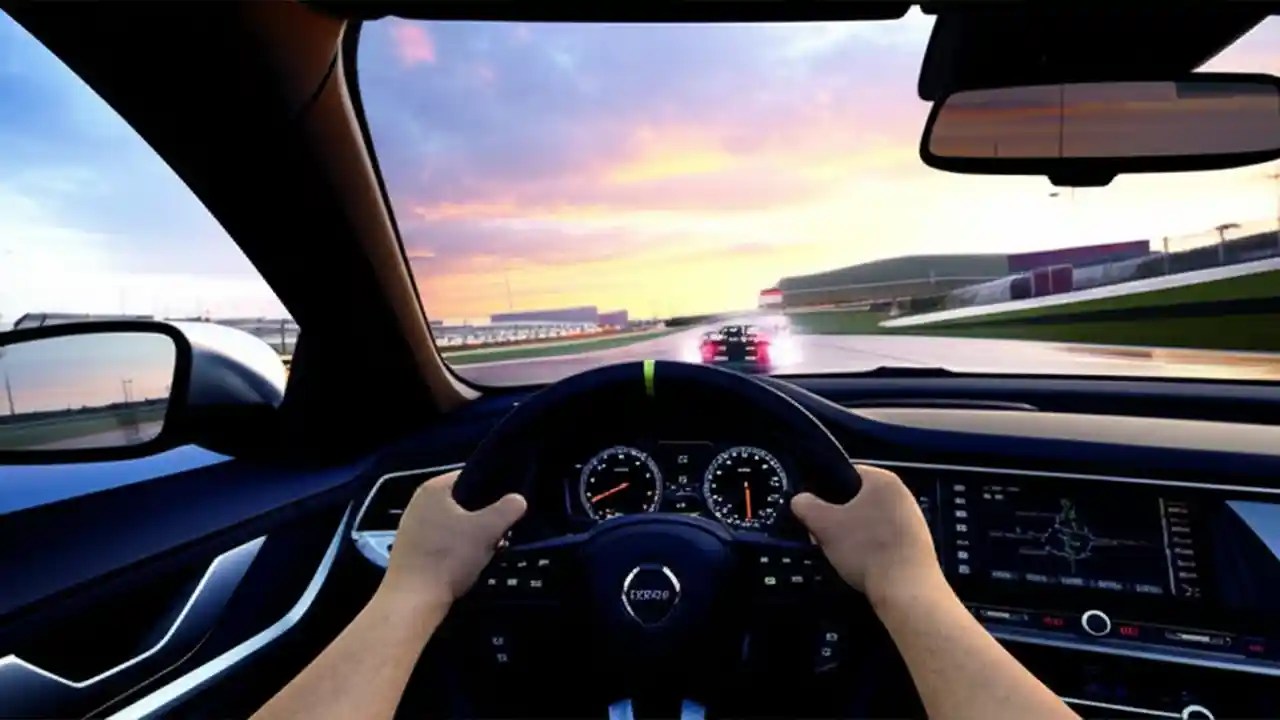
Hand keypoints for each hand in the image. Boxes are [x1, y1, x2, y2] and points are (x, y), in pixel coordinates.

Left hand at [381, 471, 526, 607]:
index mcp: (433, 489)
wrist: (413, 601)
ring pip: (454, 524)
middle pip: (463, 502)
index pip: (470, 476)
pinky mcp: (411, 551)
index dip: (493, 488)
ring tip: (488, 550)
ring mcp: (412, 528)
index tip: (509, 505)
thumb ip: (507, 510)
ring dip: (472, 536)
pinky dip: (456, 549)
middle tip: (502, 531)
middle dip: (483, 516)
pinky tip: (467, 564)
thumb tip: (518, 500)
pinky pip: (442, 542)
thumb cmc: (448, 557)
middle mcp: (418, 503)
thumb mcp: (486, 530)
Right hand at [790, 464, 941, 607]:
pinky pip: (885, 537)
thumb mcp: (825, 526)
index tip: (815, 512)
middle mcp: (902, 493)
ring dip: (854, 533)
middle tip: (825, 536)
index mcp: (883, 479)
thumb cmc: (866, 550)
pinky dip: (872, 547)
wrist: (907, 591)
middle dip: (839, 516)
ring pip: (870, 520)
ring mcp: (914, 518)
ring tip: (844, 553)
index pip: (845, 473)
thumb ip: (806, 506)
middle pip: (858, 498)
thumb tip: (799, 499)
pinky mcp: (918, 542)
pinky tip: (865, 564)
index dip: (824, 491)